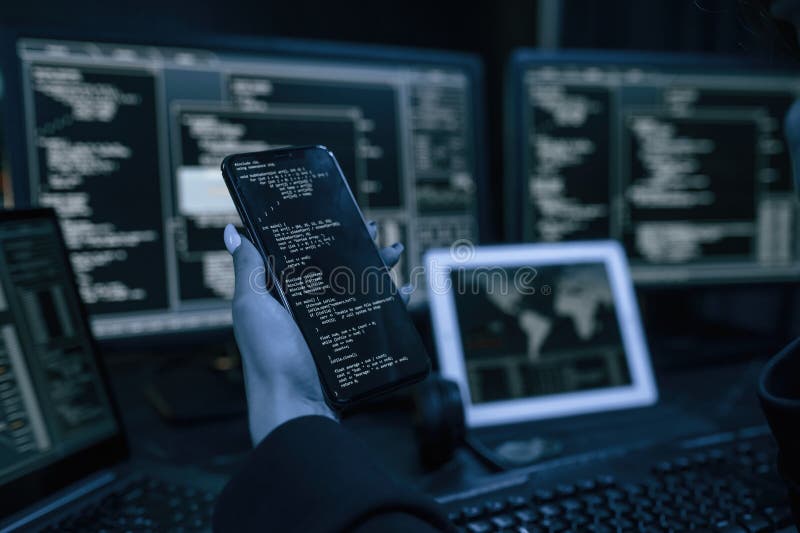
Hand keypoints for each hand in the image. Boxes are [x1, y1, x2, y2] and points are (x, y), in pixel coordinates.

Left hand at [224, 221, 408, 444]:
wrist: (296, 407)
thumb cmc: (270, 358)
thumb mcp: (253, 307)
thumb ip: (248, 269)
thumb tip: (232, 230)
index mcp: (280, 294)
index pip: (304, 254)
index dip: (322, 233)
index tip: (340, 215)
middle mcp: (305, 307)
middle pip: (337, 268)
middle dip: (358, 247)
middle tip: (376, 230)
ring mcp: (328, 326)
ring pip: (358, 288)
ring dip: (378, 269)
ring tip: (395, 253)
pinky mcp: (348, 344)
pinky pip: (373, 317)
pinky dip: (390, 303)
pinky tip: (403, 292)